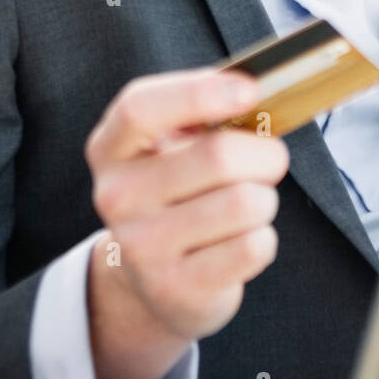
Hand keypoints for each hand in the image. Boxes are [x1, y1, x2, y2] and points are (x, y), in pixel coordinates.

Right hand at [83, 67, 288, 378]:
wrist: (155, 281)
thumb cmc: (177, 195)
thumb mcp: (170, 149)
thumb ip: (201, 116)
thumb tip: (252, 92)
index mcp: (110, 149)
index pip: (141, 108)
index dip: (198, 92)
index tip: (249, 90)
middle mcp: (117, 196)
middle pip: (217, 156)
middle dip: (264, 155)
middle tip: (268, 160)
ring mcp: (142, 247)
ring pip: (244, 202)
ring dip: (264, 199)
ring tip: (248, 205)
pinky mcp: (176, 288)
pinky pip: (253, 247)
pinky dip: (263, 239)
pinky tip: (240, 241)